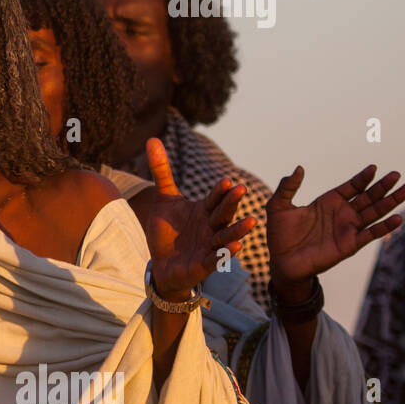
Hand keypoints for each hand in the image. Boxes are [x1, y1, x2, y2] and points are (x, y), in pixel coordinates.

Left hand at [145, 138, 255, 297]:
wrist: (162, 263)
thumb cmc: (168, 230)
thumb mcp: (163, 199)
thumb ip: (161, 171)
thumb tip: (152, 139)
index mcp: (203, 210)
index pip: (214, 198)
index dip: (219, 191)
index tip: (226, 180)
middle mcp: (210, 226)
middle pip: (223, 213)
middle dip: (231, 203)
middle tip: (240, 189)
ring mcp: (209, 246)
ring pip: (226, 236)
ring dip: (238, 230)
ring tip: (251, 221)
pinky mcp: (204, 264)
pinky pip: (215, 258)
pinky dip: (224, 254)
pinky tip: (235, 247)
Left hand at [267, 164, 404, 294]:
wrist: (282, 261)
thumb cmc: (280, 234)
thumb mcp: (278, 206)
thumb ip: (287, 187)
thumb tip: (299, 168)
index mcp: (328, 202)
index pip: (351, 187)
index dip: (363, 178)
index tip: (374, 167)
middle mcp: (342, 213)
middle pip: (368, 196)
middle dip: (384, 186)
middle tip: (398, 175)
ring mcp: (348, 228)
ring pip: (375, 212)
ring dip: (392, 201)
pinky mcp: (350, 244)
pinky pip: (371, 234)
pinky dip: (385, 227)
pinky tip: (398, 217)